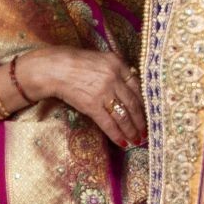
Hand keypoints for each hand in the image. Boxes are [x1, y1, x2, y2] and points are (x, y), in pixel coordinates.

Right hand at [12, 49, 143, 149]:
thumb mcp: (100, 60)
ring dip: (131, 130)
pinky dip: (117, 135)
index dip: (144, 103)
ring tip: (137, 140)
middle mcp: (114, 77)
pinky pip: (108, 124)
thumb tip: (127, 89)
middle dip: (141, 120)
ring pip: (123, 116)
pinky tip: (123, 143)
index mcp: (117, 63)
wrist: (54, 68)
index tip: (149, 113)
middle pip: (133, 103)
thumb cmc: (74, 63)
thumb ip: (114, 71)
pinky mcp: (92, 105)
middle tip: (146, 132)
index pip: (137, 86)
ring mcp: (104, 92)